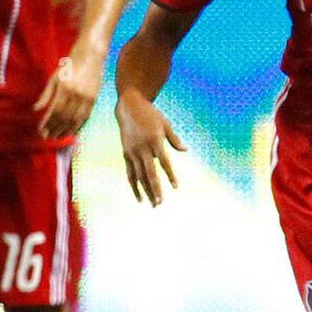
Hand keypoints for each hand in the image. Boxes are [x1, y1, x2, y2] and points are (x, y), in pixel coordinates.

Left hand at [33, 44, 103, 138]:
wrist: (91, 56)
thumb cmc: (70, 65)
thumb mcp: (55, 77)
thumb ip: (46, 94)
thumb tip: (36, 109)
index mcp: (64, 88)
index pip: (54, 111)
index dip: (48, 123)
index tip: (41, 131)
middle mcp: (76, 94)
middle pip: (64, 117)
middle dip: (55, 129)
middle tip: (48, 137)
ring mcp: (87, 97)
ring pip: (76, 119)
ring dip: (66, 130)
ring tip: (58, 137)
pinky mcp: (94, 99)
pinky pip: (86, 116)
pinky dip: (79, 125)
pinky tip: (72, 131)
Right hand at [117, 90, 185, 205]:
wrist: (129, 107)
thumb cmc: (151, 115)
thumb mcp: (165, 124)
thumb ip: (174, 139)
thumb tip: (185, 150)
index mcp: (155, 140)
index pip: (164, 162)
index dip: (170, 175)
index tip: (176, 187)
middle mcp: (142, 148)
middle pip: (149, 173)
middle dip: (155, 189)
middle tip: (160, 203)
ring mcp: (132, 152)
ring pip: (139, 176)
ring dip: (146, 191)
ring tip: (153, 204)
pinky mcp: (126, 154)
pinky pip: (130, 173)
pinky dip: (134, 186)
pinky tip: (140, 197)